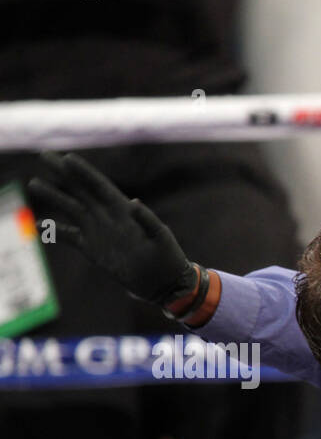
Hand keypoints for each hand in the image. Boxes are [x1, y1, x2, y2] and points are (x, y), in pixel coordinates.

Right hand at [27, 152, 197, 306]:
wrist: (164, 284)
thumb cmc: (167, 258)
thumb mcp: (161, 237)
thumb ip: (148, 221)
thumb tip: (134, 203)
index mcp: (124, 210)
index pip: (100, 185)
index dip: (84, 172)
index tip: (67, 158)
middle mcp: (107, 216)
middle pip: (81, 190)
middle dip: (63, 173)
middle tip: (44, 155)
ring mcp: (99, 232)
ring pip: (71, 209)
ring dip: (54, 197)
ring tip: (34, 183)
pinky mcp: (93, 249)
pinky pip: (70, 236)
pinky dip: (56, 231)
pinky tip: (40, 225)